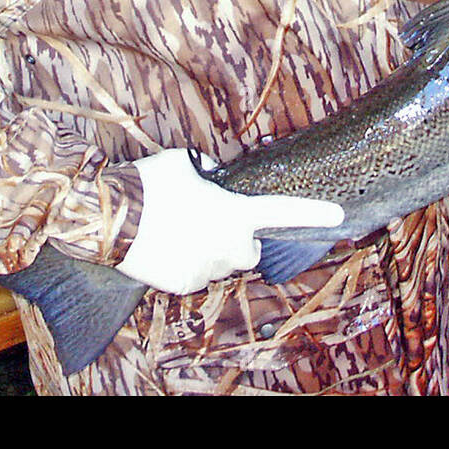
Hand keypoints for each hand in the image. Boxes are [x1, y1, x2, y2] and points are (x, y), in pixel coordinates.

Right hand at [116, 148, 343, 294]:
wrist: (111, 217)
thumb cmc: (152, 183)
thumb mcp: (186, 162)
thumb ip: (210, 172)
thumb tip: (212, 178)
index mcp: (235, 213)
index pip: (282, 212)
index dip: (313, 213)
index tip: (337, 214)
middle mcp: (229, 246)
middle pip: (247, 250)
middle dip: (237, 240)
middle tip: (208, 222)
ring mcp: (207, 270)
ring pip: (219, 264)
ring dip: (207, 251)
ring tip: (175, 229)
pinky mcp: (184, 286)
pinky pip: (194, 276)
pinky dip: (184, 265)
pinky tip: (162, 247)